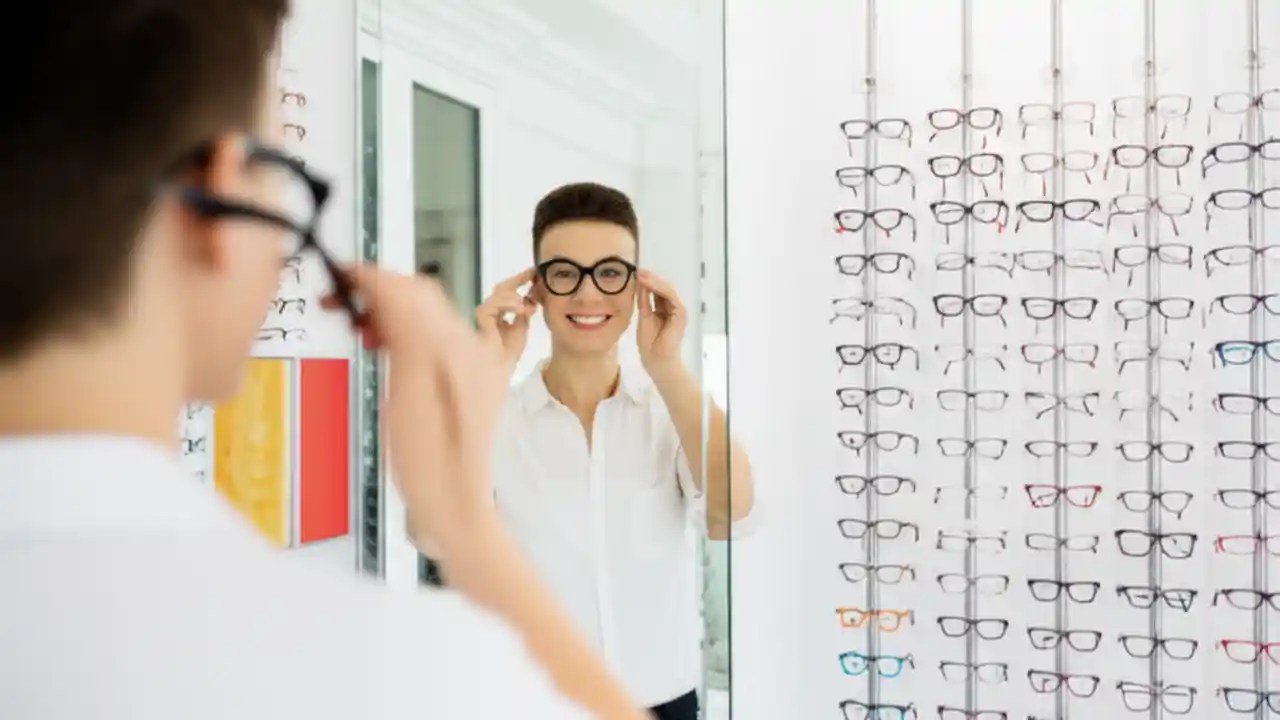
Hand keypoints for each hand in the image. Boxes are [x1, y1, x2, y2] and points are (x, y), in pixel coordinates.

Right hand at [322, 264, 504, 554]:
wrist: (453, 506)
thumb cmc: (428, 460)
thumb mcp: (407, 389)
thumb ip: (405, 329)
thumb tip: (387, 284)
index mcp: (459, 346)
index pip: (412, 291)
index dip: (373, 278)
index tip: (338, 275)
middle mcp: (473, 349)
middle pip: (421, 299)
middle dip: (379, 292)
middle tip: (338, 304)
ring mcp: (474, 365)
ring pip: (426, 317)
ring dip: (389, 311)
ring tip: (358, 330)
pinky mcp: (468, 382)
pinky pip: (436, 339)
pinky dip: (405, 333)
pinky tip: (383, 347)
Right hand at [475, 267, 537, 375]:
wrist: (501, 368)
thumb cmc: (508, 352)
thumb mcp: (522, 327)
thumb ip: (524, 311)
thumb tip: (530, 297)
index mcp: (500, 311)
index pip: (509, 290)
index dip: (521, 280)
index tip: (535, 273)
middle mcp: (490, 310)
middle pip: (502, 287)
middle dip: (518, 280)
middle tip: (534, 275)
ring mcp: (484, 314)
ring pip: (498, 294)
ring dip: (515, 296)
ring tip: (527, 306)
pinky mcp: (481, 319)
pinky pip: (492, 305)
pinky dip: (507, 304)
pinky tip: (520, 309)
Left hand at [635, 269, 686, 379]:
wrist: (657, 361)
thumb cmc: (650, 345)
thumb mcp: (644, 318)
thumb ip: (644, 302)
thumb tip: (640, 285)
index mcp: (663, 309)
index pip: (656, 291)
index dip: (646, 282)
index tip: (634, 273)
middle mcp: (672, 307)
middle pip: (662, 288)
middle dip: (650, 278)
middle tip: (636, 270)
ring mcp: (678, 310)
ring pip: (666, 289)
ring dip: (653, 280)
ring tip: (640, 274)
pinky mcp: (680, 313)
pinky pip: (670, 296)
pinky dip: (659, 288)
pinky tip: (648, 283)